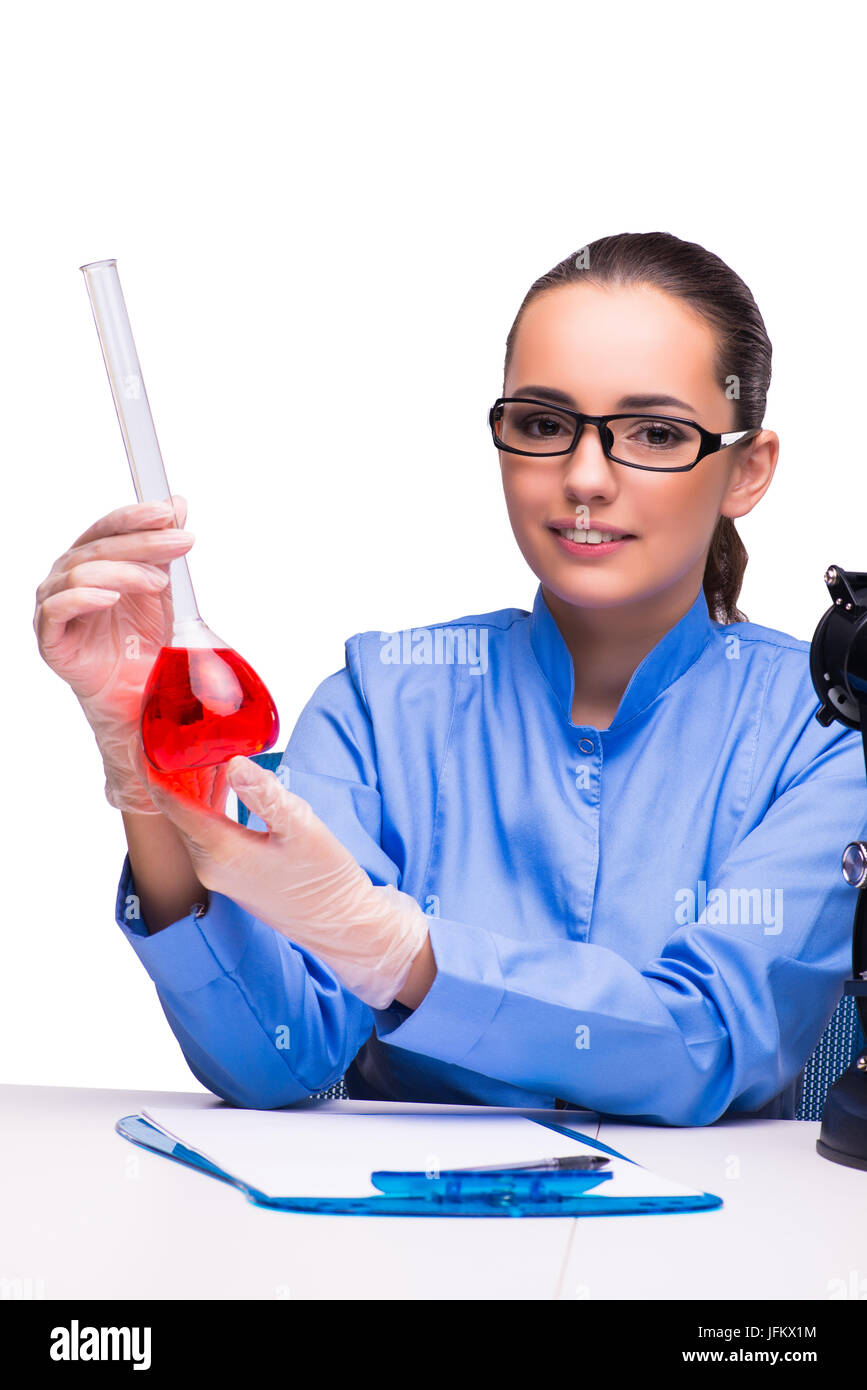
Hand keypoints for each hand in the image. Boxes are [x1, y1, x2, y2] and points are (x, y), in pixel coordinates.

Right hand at [33, 496, 195, 811]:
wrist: (139, 696)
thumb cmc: (142, 641)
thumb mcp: (163, 588)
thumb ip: (164, 547)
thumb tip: (177, 502)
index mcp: (91, 561)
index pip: (107, 528)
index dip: (135, 516)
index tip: (170, 512)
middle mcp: (67, 578)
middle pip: (97, 548)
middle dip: (142, 542)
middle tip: (180, 543)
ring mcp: (54, 608)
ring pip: (80, 573)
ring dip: (123, 571)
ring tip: (158, 582)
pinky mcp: (51, 640)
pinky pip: (56, 610)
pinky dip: (83, 598)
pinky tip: (109, 597)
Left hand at [133, 745, 430, 1009]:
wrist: (340, 924)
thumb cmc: (326, 878)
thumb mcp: (302, 828)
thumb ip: (265, 794)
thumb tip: (233, 762)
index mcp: (220, 850)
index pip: (170, 801)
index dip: (155, 765)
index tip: (147, 733)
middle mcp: (208, 863)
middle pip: (175, 809)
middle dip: (171, 770)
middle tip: (172, 729)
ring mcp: (217, 871)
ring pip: (191, 819)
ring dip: (191, 785)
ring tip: (194, 745)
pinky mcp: (230, 873)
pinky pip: (206, 830)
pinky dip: (207, 802)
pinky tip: (221, 779)